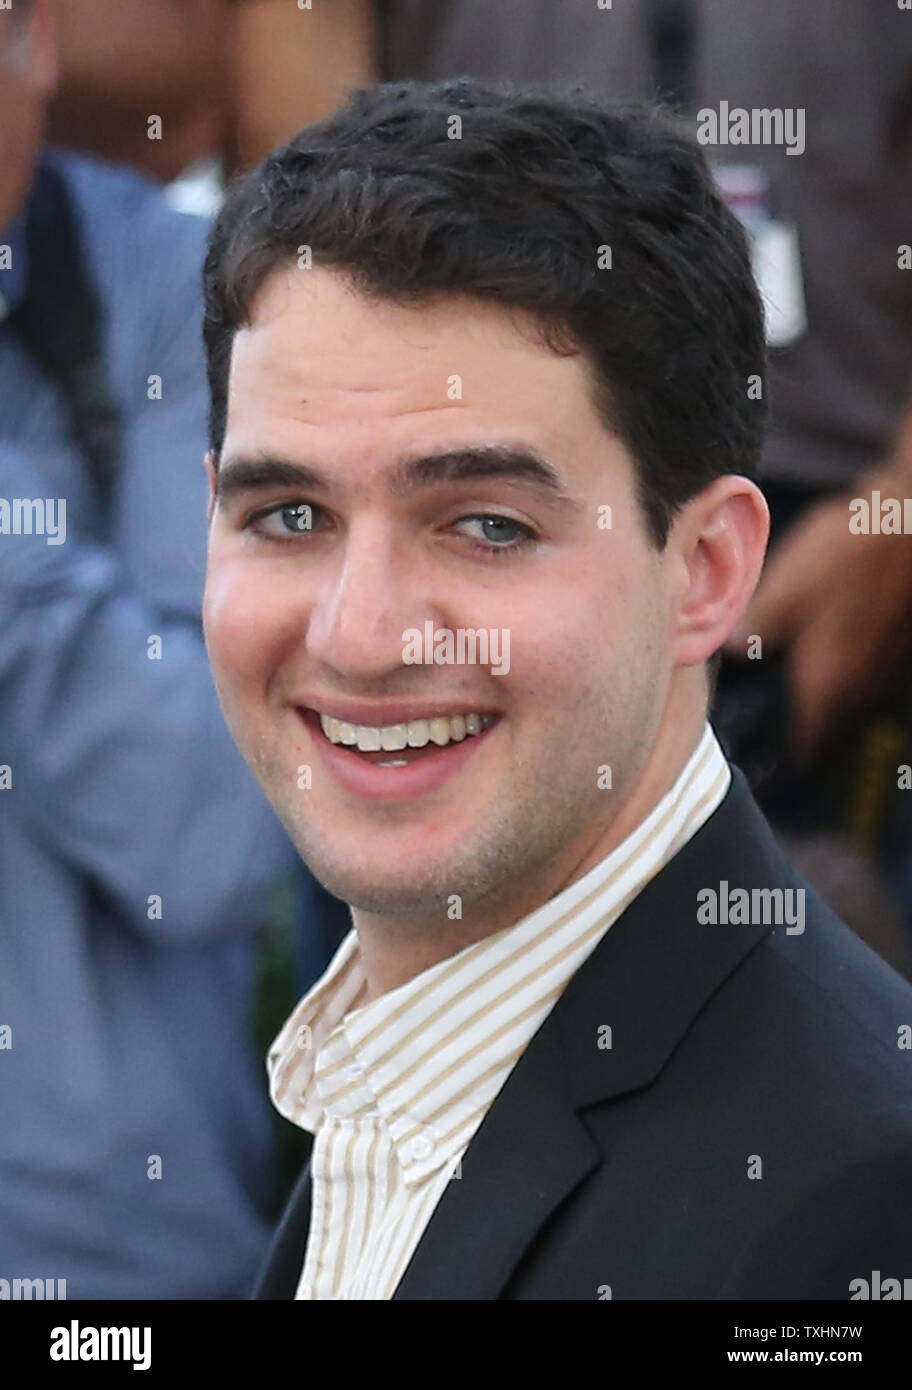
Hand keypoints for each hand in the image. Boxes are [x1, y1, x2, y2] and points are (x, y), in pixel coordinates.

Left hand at [724, 468, 911, 760]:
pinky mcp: (890, 635)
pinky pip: (859, 665)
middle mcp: (856, 679)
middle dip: (805, 725)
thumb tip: (733, 652)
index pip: (806, 737)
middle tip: (778, 729)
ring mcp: (878, 658)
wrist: (905, 523)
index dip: (786, 754)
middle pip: (827, 717)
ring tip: (798, 693)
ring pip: (845, 692)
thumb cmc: (846, 555)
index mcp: (825, 678)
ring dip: (824, 697)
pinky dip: (840, 666)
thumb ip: (757, 627)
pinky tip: (825, 646)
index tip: (770, 767)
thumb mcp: (785, 589)